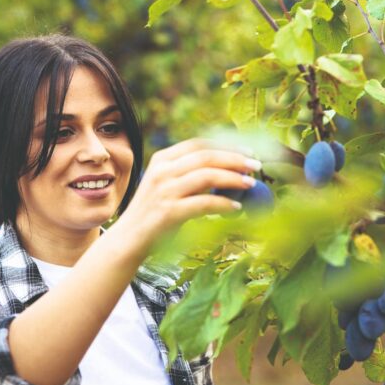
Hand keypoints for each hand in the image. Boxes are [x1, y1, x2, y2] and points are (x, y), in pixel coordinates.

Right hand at [116, 138, 260, 250]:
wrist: (129, 239)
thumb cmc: (154, 213)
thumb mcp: (166, 185)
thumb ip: (189, 175)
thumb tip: (230, 172)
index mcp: (162, 159)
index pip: (199, 145)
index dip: (226, 146)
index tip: (247, 152)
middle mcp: (162, 171)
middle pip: (206, 157)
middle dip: (235, 159)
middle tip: (256, 165)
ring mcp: (164, 191)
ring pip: (207, 176)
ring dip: (233, 179)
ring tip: (251, 183)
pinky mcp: (168, 212)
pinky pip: (204, 203)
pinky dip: (224, 204)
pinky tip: (237, 208)